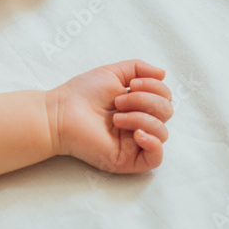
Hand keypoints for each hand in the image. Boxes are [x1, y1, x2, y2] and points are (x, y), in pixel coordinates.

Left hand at [48, 59, 171, 173]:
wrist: (61, 113)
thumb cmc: (82, 93)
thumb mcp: (113, 73)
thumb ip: (138, 68)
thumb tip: (163, 73)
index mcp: (138, 105)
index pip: (165, 98)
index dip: (154, 88)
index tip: (131, 84)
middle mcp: (140, 124)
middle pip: (166, 113)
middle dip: (145, 101)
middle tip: (118, 102)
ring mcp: (135, 143)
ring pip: (162, 132)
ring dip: (141, 118)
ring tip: (116, 117)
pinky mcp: (128, 159)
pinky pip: (156, 158)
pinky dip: (153, 143)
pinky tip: (137, 134)